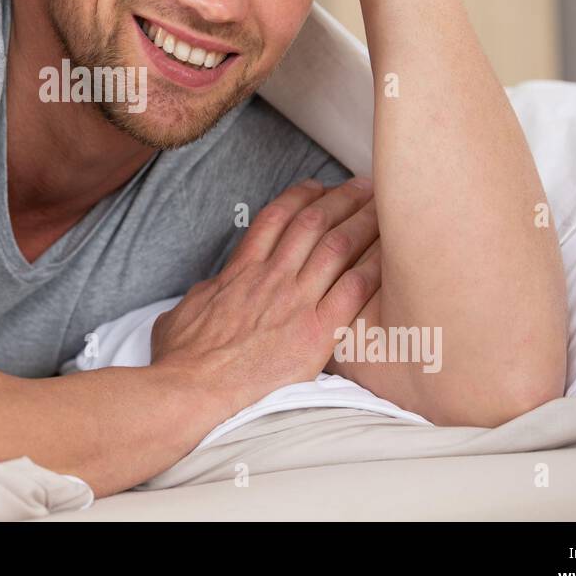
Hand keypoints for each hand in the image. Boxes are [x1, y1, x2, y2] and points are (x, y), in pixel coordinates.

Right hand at [150, 177, 381, 413]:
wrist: (193, 389)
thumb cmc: (182, 359)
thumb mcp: (183, 312)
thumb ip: (205, 295)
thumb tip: (211, 290)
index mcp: (239, 271)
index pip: (275, 220)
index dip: (299, 198)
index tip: (318, 188)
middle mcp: (271, 277)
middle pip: (313, 223)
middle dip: (341, 199)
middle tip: (363, 186)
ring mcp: (295, 301)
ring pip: (338, 246)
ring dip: (363, 222)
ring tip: (384, 207)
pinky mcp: (316, 331)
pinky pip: (355, 289)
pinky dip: (375, 266)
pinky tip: (392, 255)